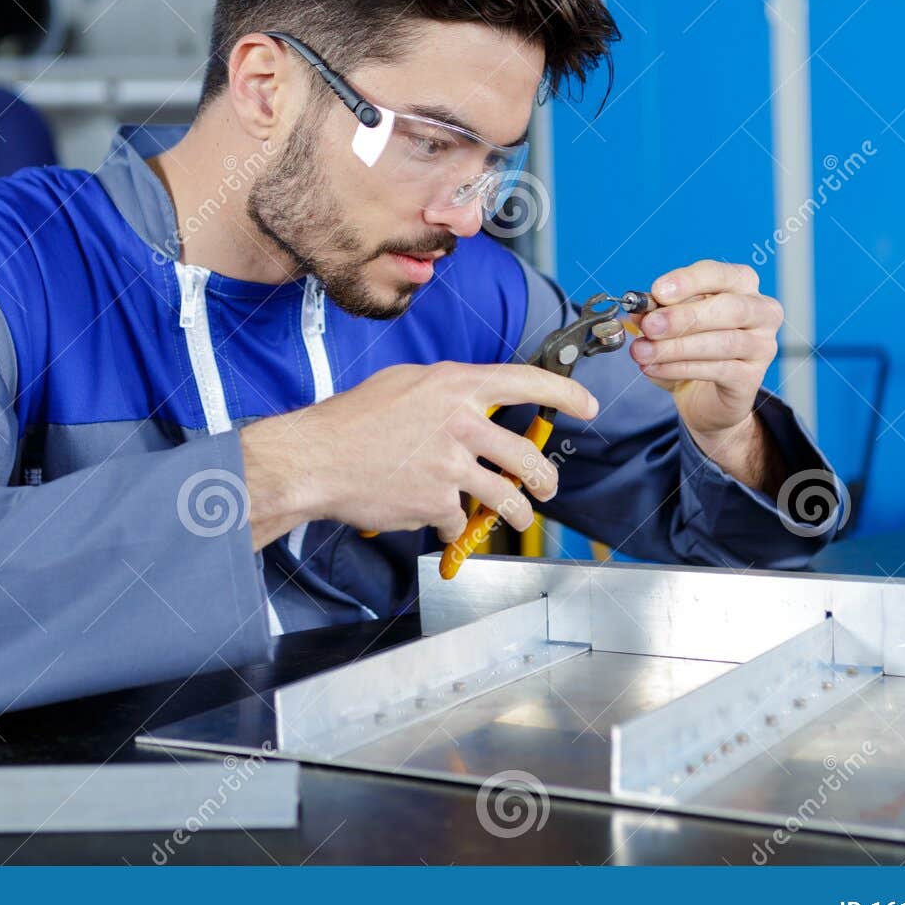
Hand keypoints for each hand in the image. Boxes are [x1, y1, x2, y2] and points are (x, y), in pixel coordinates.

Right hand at [239, 361, 598, 547]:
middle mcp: (461, 422)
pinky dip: (451, 523)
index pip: (528, 382)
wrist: (317, 458)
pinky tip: (436, 517)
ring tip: (517, 514)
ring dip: (518, 512)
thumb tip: (478, 400)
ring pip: (508, 497)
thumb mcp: (405, 383)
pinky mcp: (436, 501)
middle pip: (528, 456)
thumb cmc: (354, 419)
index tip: (587, 405)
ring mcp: (451, 465)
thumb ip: (447, 391)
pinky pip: (459, 519)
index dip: (566, 394)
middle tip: (546, 485)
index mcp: (456, 385)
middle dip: (545, 478)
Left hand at [627, 260, 784, 486]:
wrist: (707, 397)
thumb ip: (658, 312)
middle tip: (649, 325)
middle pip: (730, 308)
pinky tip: (654, 367)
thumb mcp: (671, 324)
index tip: (657, 291)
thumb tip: (638, 309)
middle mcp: (762, 312)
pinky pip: (718, 370)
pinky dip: (681, 368)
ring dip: (677, 347)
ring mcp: (762, 346)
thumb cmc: (693, 348)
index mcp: (743, 286)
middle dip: (684, 317)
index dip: (689, 281)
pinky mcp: (752, 378)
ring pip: (724, 342)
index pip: (722, 274)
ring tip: (642, 351)